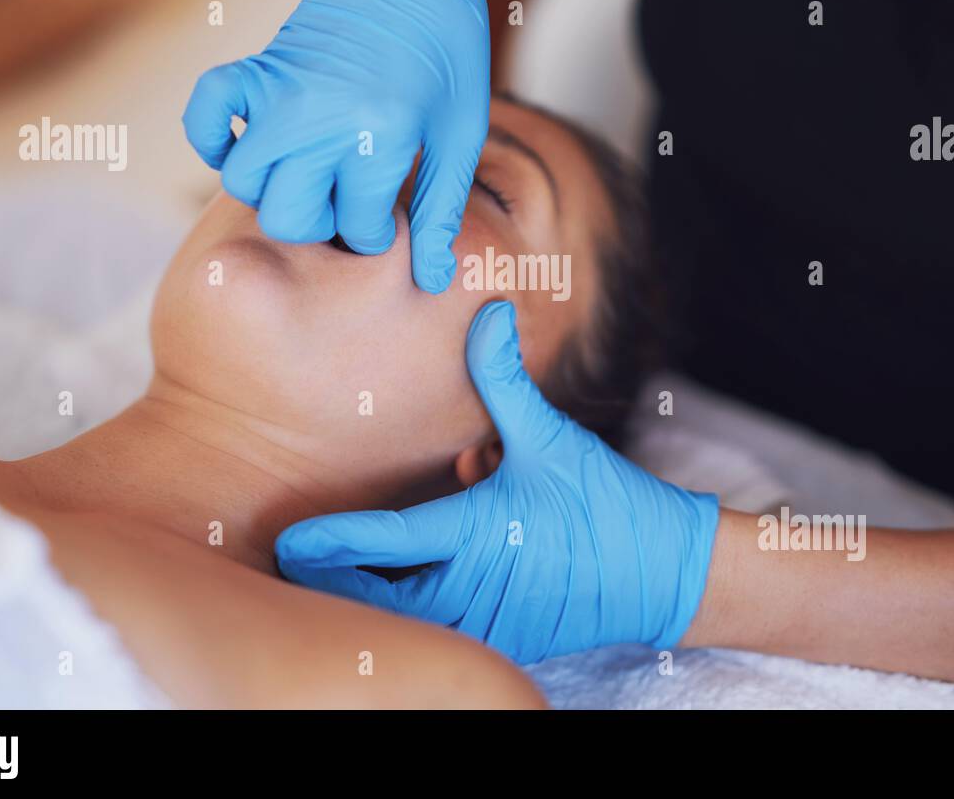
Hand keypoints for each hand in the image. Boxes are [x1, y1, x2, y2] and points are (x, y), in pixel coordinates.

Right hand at [182, 0, 489, 292]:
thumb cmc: (446, 54)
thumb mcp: (460, 132)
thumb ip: (443, 209)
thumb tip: (432, 281)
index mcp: (382, 134)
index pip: (356, 228)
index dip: (376, 233)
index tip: (388, 211)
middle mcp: (322, 117)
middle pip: (288, 217)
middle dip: (319, 224)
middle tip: (346, 200)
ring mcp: (280, 92)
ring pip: (244, 182)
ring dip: (273, 191)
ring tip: (309, 176)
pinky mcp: (254, 69)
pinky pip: (203, 116)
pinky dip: (212, 142)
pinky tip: (245, 148)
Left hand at [275, 300, 720, 664]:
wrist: (666, 573)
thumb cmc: (606, 504)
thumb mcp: (551, 437)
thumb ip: (506, 379)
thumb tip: (490, 314)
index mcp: (477, 535)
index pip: (380, 544)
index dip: (327, 542)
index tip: (287, 542)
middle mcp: (474, 589)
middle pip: (377, 599)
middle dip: (336, 583)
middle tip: (298, 561)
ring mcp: (489, 623)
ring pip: (406, 620)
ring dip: (374, 596)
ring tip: (332, 576)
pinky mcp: (506, 640)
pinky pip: (443, 628)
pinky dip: (418, 608)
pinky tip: (405, 587)